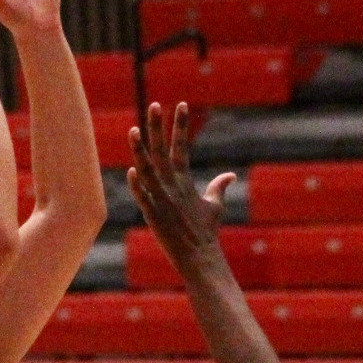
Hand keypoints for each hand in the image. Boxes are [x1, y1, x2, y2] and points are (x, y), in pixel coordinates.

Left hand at [127, 102, 234, 272]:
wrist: (200, 258)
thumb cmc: (206, 233)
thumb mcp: (215, 207)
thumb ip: (219, 187)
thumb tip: (230, 175)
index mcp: (184, 182)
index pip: (181, 147)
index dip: (180, 126)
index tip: (180, 104)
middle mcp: (172, 187)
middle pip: (162, 152)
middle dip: (158, 128)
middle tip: (155, 105)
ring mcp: (162, 201)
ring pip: (148, 170)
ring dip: (140, 151)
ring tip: (133, 130)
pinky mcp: (153, 216)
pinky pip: (143, 198)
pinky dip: (138, 186)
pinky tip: (132, 170)